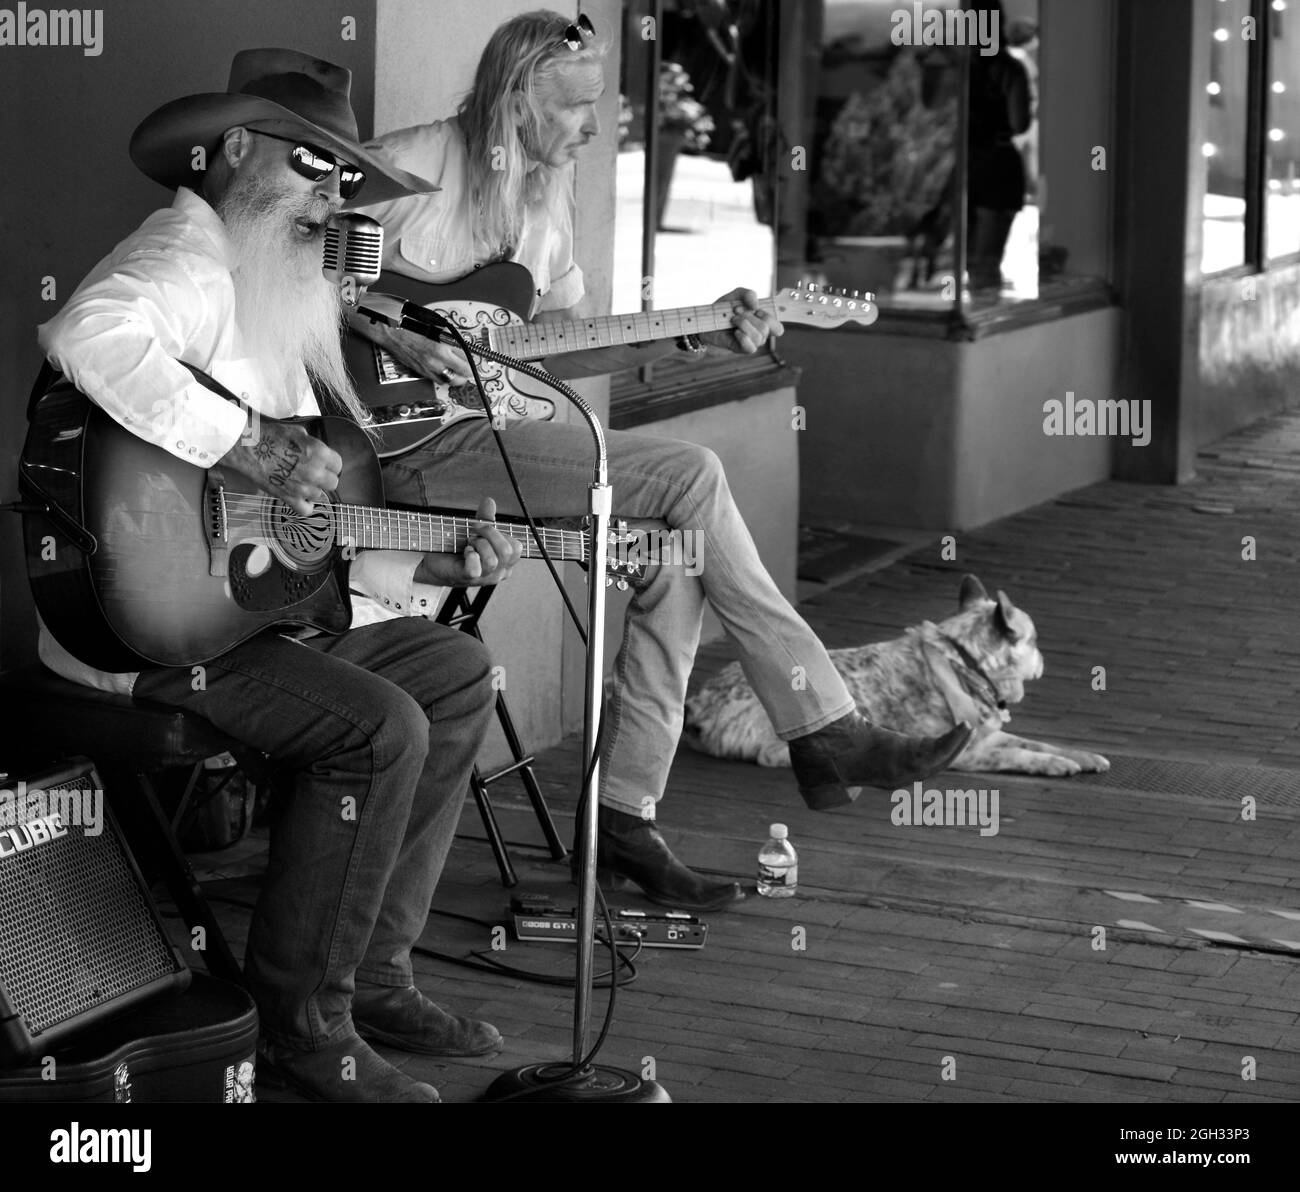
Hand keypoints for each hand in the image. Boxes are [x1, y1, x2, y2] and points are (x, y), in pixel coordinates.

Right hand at [218, 416, 341, 516]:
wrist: (246, 447)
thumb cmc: (269, 436)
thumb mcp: (297, 432)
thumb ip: (313, 444)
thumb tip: (320, 452)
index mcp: (319, 452)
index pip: (338, 464)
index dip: (331, 463)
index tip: (325, 463)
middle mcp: (314, 471)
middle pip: (333, 483)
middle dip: (325, 477)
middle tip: (314, 473)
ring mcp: (302, 487)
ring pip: (319, 495)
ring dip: (312, 489)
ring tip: (301, 481)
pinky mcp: (288, 498)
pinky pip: (306, 510)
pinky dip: (305, 505)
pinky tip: (301, 498)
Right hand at [378, 323, 473, 386]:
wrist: (392, 332)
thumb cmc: (411, 325)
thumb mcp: (437, 326)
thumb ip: (452, 337)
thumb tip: (464, 343)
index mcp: (442, 344)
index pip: (467, 357)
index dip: (473, 358)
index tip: (475, 358)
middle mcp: (437, 359)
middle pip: (463, 373)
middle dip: (469, 370)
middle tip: (470, 367)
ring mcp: (430, 368)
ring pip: (453, 381)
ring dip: (459, 377)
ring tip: (460, 372)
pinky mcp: (423, 373)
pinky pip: (440, 381)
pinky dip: (446, 378)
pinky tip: (446, 372)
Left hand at [414, 497, 522, 586]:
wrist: (436, 562)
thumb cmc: (459, 548)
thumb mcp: (475, 531)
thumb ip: (485, 518)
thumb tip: (490, 501)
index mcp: (505, 562)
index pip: (516, 547)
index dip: (501, 533)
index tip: (483, 527)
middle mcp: (499, 572)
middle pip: (507, 552)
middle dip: (490, 534)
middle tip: (474, 532)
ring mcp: (485, 578)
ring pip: (492, 560)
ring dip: (478, 545)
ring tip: (469, 543)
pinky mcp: (468, 578)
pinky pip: (475, 569)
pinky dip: (470, 556)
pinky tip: (465, 552)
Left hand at [697, 288, 783, 353]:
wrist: (706, 320)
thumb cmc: (723, 309)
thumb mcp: (736, 295)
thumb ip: (748, 294)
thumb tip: (755, 305)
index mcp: (762, 322)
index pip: (778, 328)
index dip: (770, 318)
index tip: (756, 310)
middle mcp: (759, 334)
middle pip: (767, 328)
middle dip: (750, 316)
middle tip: (736, 311)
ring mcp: (750, 343)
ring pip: (759, 337)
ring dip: (744, 324)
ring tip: (732, 319)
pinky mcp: (741, 349)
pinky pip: (751, 348)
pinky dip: (743, 337)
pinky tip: (735, 332)